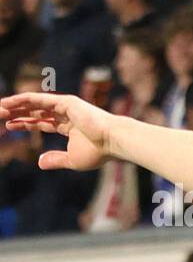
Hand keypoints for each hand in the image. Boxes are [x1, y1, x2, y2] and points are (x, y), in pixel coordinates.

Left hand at [0, 92, 115, 170]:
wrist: (113, 141)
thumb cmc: (99, 152)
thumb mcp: (72, 160)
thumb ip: (56, 159)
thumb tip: (39, 162)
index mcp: (69, 127)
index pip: (42, 123)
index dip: (26, 124)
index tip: (10, 125)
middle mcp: (66, 114)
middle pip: (35, 112)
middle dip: (18, 113)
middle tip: (0, 115)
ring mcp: (65, 106)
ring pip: (34, 104)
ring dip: (16, 105)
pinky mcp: (64, 102)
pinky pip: (37, 99)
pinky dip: (22, 100)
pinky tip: (9, 101)